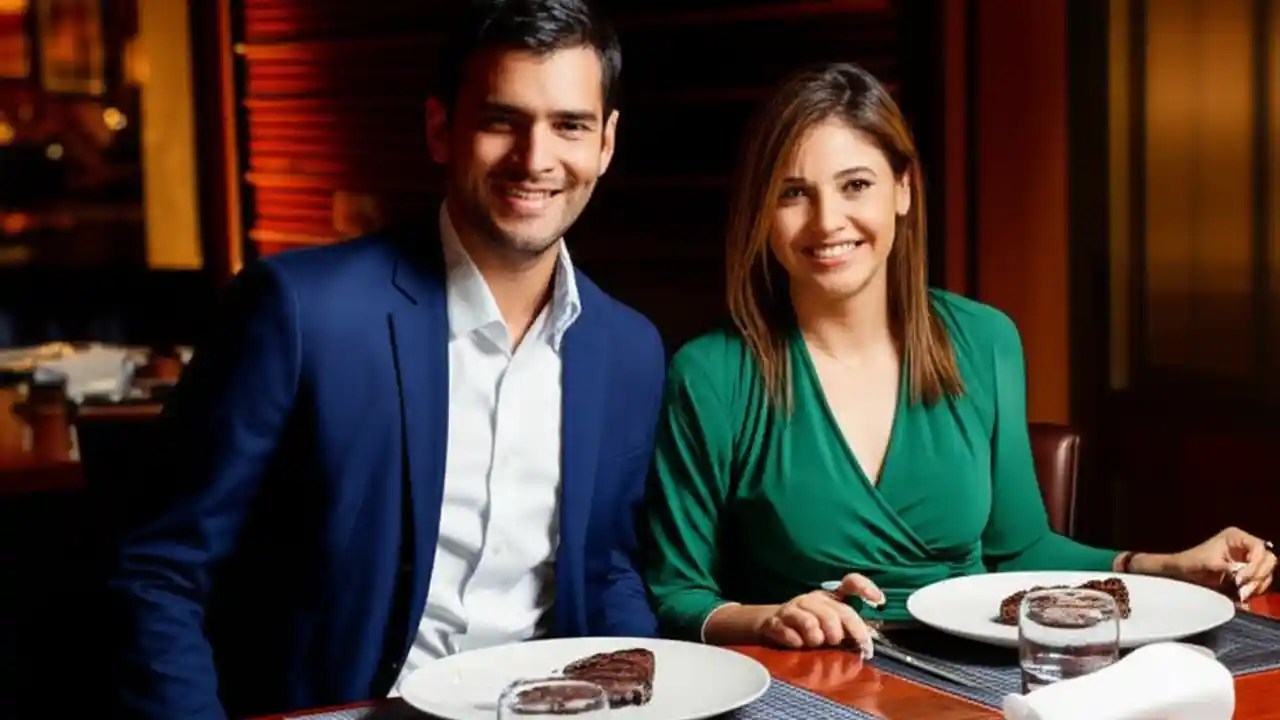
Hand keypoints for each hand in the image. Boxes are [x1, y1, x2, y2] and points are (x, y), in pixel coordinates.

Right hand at [755, 573, 884, 653]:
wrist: (771, 624)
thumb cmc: (808, 625)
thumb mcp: (830, 621)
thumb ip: (851, 625)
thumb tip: (874, 632)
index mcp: (829, 597)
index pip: (850, 583)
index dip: (865, 588)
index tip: (879, 600)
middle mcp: (813, 599)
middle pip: (835, 613)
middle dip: (840, 633)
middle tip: (837, 643)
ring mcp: (793, 609)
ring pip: (811, 623)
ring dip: (816, 639)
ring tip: (815, 643)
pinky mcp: (775, 622)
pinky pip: (790, 634)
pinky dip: (796, 642)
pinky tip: (797, 645)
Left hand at [1166, 527, 1275, 600]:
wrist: (1183, 570)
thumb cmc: (1192, 560)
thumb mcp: (1208, 562)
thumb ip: (1227, 567)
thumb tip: (1241, 576)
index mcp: (1236, 536)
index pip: (1258, 547)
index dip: (1255, 563)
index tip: (1241, 578)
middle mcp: (1245, 545)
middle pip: (1268, 559)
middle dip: (1258, 576)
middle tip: (1244, 590)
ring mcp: (1248, 557)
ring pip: (1266, 571)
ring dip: (1257, 585)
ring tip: (1242, 595)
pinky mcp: (1248, 571)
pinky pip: (1261, 580)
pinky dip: (1255, 589)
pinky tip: (1244, 596)